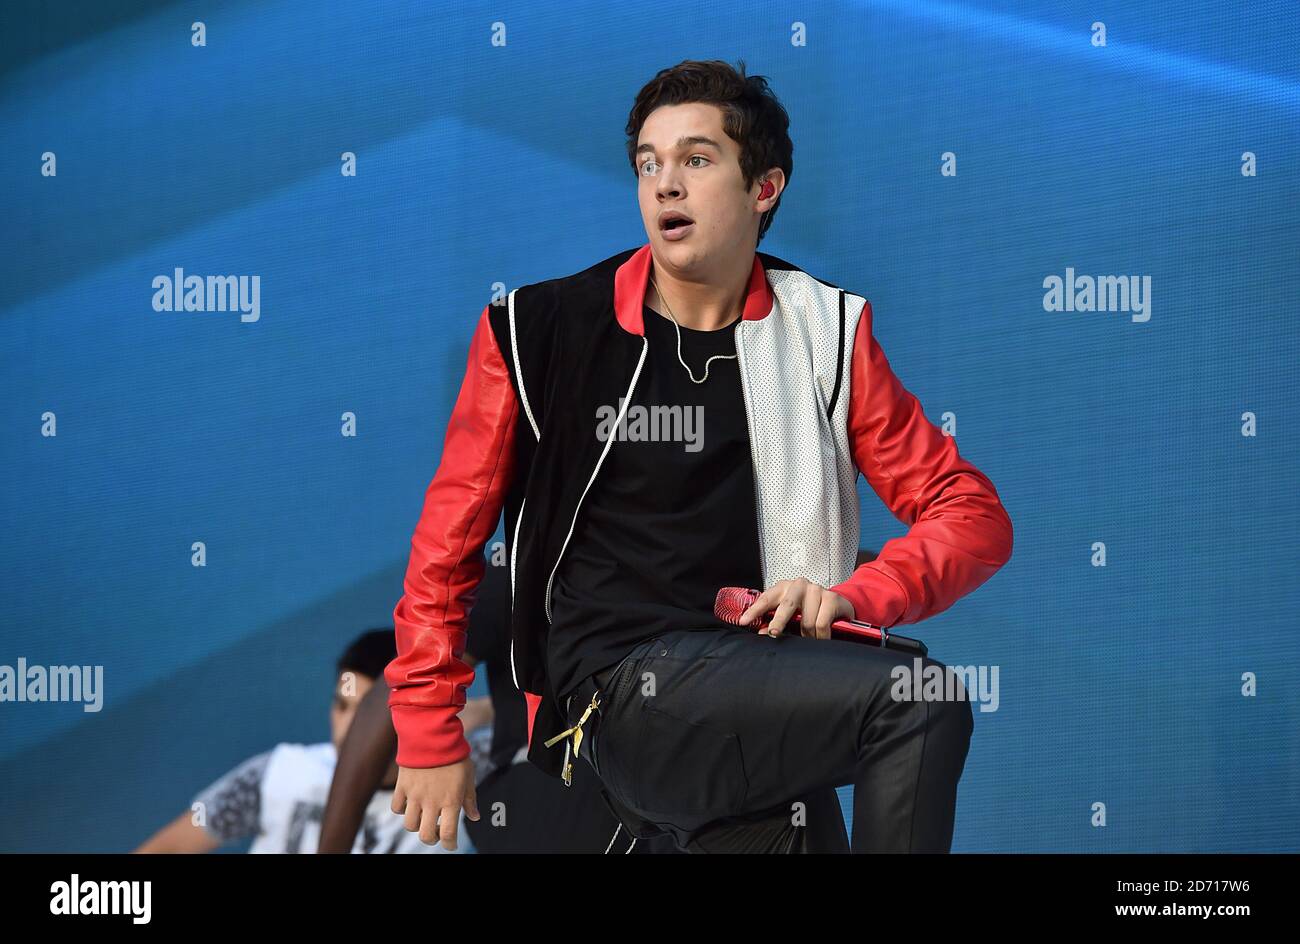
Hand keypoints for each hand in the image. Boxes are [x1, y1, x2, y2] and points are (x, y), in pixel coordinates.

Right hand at [391, 758, 479, 849]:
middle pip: (426, 836)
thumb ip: (470, 799)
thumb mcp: (468, 777)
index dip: (450, 844)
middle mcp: (431, 802)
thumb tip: (475, 817)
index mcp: (451, 801)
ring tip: (424, 816)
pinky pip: (397, 808)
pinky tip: (411, 803)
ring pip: (410, 825)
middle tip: (437, 830)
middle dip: (432, 838)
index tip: (452, 844)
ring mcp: (415, 795)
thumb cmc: (454, 755)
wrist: (432, 734)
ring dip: (417, 825)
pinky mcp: (402, 786)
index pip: (449, 835)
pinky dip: (402, 810)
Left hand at [737, 577, 854, 639]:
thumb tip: (763, 633)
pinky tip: (821, 637)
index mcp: (783, 587)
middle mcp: (799, 585)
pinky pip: (821, 624)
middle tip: (773, 633)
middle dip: (779, 621)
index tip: (744, 621)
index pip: (766, 599)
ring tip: (809, 638)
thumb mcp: (790, 613)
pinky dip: (820, 636)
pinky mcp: (831, 598)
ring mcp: (816, 590)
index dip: (754, 611)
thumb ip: (775, 622)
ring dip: (807, 636)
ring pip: (806, 621)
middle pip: (787, 605)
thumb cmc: (808, 608)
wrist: (837, 604)